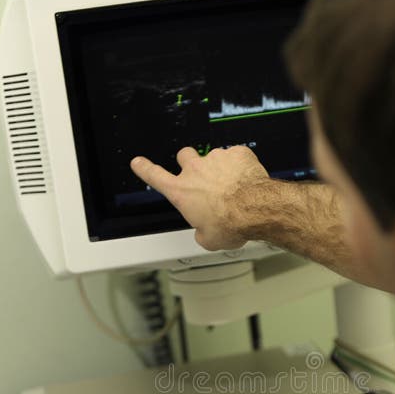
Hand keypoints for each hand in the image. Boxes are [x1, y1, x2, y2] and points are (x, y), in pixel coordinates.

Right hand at [130, 146, 269, 249]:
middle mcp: (195, 171)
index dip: (145, 169)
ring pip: (212, 156)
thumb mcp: (209, 239)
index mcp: (182, 192)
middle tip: (201, 175)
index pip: (155, 177)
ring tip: (232, 185)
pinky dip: (240, 165)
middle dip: (190, 163)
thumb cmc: (231, 224)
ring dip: (219, 168)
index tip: (138, 163)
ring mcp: (216, 159)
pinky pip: (236, 155)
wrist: (256, 209)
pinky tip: (246, 178)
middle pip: (184, 156)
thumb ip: (201, 232)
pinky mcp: (236, 153)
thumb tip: (204, 232)